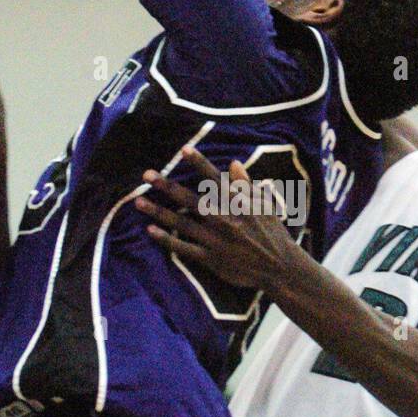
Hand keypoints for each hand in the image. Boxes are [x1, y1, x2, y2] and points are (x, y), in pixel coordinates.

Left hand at [135, 147, 297, 290]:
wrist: (279, 267)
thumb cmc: (272, 232)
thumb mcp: (265, 204)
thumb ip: (246, 184)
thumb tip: (233, 163)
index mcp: (237, 203)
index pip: (214, 178)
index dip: (199, 162)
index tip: (183, 149)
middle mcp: (223, 218)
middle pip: (190, 199)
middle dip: (167, 186)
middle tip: (146, 175)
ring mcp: (215, 240)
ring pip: (181, 222)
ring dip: (158, 211)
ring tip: (138, 201)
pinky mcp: (210, 258)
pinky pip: (184, 247)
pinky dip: (166, 239)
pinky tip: (150, 230)